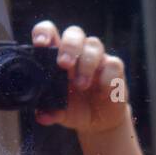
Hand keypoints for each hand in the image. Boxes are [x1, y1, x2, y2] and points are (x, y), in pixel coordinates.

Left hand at [29, 20, 129, 134]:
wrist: (100, 122)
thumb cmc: (75, 109)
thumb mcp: (61, 113)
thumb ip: (50, 112)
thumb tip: (41, 116)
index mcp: (58, 57)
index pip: (50, 32)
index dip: (44, 32)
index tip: (40, 44)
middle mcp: (78, 53)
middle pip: (74, 33)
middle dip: (69, 46)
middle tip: (63, 64)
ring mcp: (98, 59)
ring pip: (94, 44)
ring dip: (87, 64)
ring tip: (81, 85)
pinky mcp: (115, 69)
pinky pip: (113, 64)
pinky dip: (107, 78)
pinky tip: (101, 94)